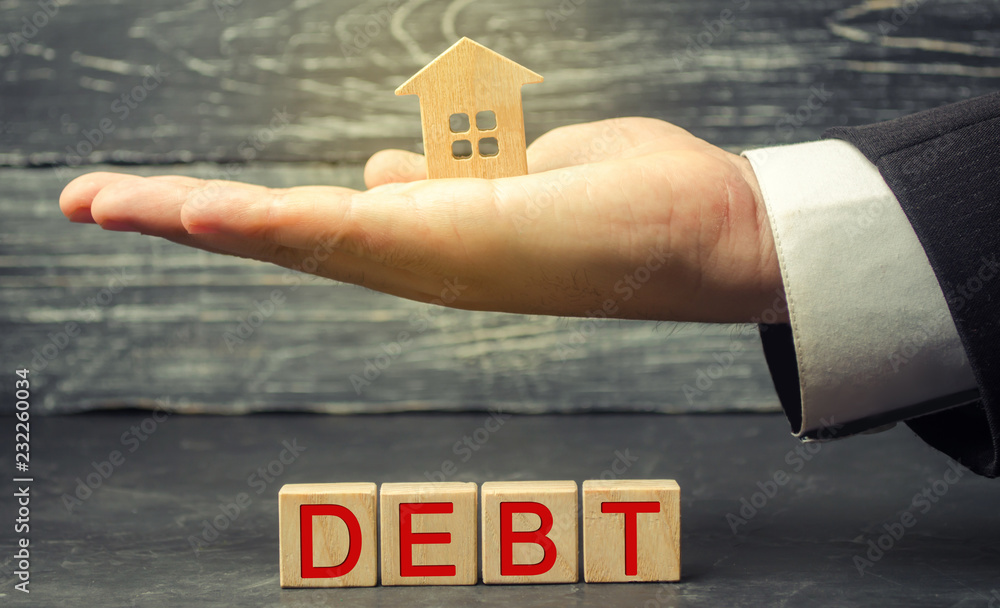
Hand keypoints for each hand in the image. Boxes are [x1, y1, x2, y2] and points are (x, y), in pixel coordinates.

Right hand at [59, 117, 784, 322]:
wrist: (701, 231)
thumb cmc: (618, 201)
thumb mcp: (516, 176)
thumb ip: (443, 180)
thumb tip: (384, 167)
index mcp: (427, 239)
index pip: (309, 223)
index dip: (232, 215)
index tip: (168, 201)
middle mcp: (417, 259)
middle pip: (278, 232)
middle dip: (180, 217)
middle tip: (84, 203)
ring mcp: (429, 258)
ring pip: (289, 234)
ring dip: (192, 218)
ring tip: (104, 204)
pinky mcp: (452, 244)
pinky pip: (343, 230)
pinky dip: (264, 222)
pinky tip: (198, 213)